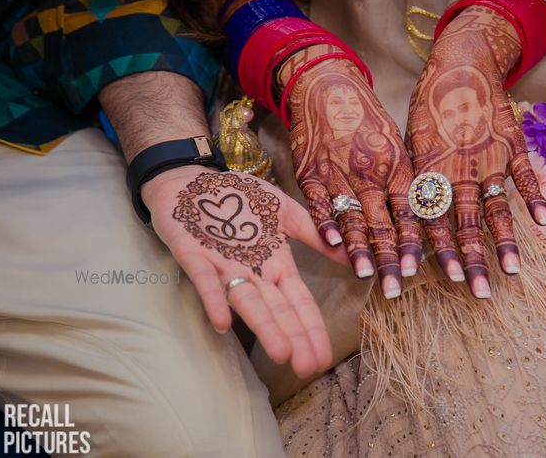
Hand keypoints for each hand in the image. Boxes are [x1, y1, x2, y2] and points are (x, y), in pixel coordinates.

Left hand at [142, 165, 346, 377]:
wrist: (190, 179)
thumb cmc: (239, 197)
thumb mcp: (285, 211)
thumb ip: (315, 232)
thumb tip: (354, 250)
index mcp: (276, 264)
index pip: (299, 302)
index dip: (311, 329)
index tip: (324, 356)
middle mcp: (253, 273)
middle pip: (277, 311)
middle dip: (294, 338)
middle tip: (308, 367)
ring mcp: (224, 268)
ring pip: (247, 303)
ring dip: (263, 327)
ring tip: (280, 354)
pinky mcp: (195, 258)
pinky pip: (206, 282)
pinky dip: (214, 301)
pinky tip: (223, 323)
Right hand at [284, 48, 422, 299]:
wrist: (327, 87)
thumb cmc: (367, 119)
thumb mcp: (396, 147)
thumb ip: (406, 184)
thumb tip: (424, 219)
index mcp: (395, 167)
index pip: (408, 213)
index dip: (413, 243)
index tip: (419, 269)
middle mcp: (370, 173)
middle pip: (383, 223)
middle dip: (390, 259)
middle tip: (397, 289)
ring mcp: (339, 173)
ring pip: (352, 217)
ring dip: (359, 249)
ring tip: (365, 275)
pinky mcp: (311, 173)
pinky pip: (320, 201)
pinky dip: (326, 222)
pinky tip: (331, 243)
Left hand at [406, 6, 545, 297]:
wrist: (460, 64)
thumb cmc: (429, 105)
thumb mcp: (413, 142)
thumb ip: (420, 180)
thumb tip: (418, 217)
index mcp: (431, 169)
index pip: (434, 221)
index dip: (439, 251)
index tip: (444, 280)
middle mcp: (460, 168)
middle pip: (467, 223)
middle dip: (473, 260)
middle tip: (480, 292)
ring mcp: (489, 158)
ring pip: (497, 207)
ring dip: (505, 242)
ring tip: (512, 271)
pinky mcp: (511, 145)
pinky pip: (525, 176)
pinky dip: (535, 198)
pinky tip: (545, 223)